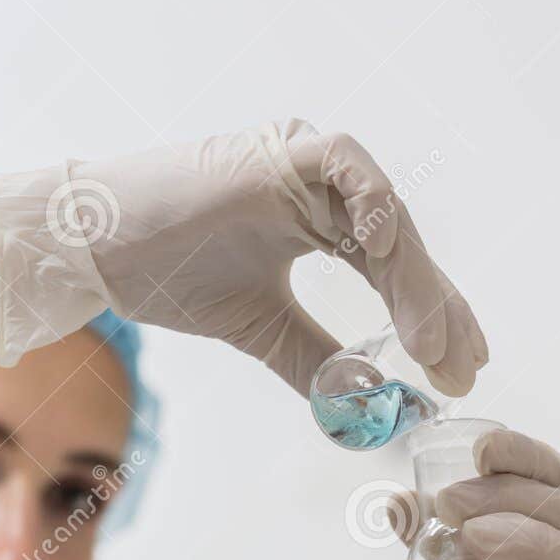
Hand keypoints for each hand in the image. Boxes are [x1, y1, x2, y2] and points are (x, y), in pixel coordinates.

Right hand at [0, 119, 486, 395]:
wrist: (97, 251)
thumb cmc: (169, 277)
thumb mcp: (262, 332)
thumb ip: (320, 361)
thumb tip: (375, 406)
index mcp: (319, 220)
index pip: (395, 270)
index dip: (433, 318)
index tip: (460, 371)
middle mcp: (322, 187)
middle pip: (401, 247)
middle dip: (438, 310)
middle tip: (462, 366)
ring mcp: (303, 164)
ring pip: (384, 218)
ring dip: (414, 282)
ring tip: (433, 344)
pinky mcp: (280, 153)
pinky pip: (348, 167)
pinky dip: (374, 206)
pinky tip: (385, 253)